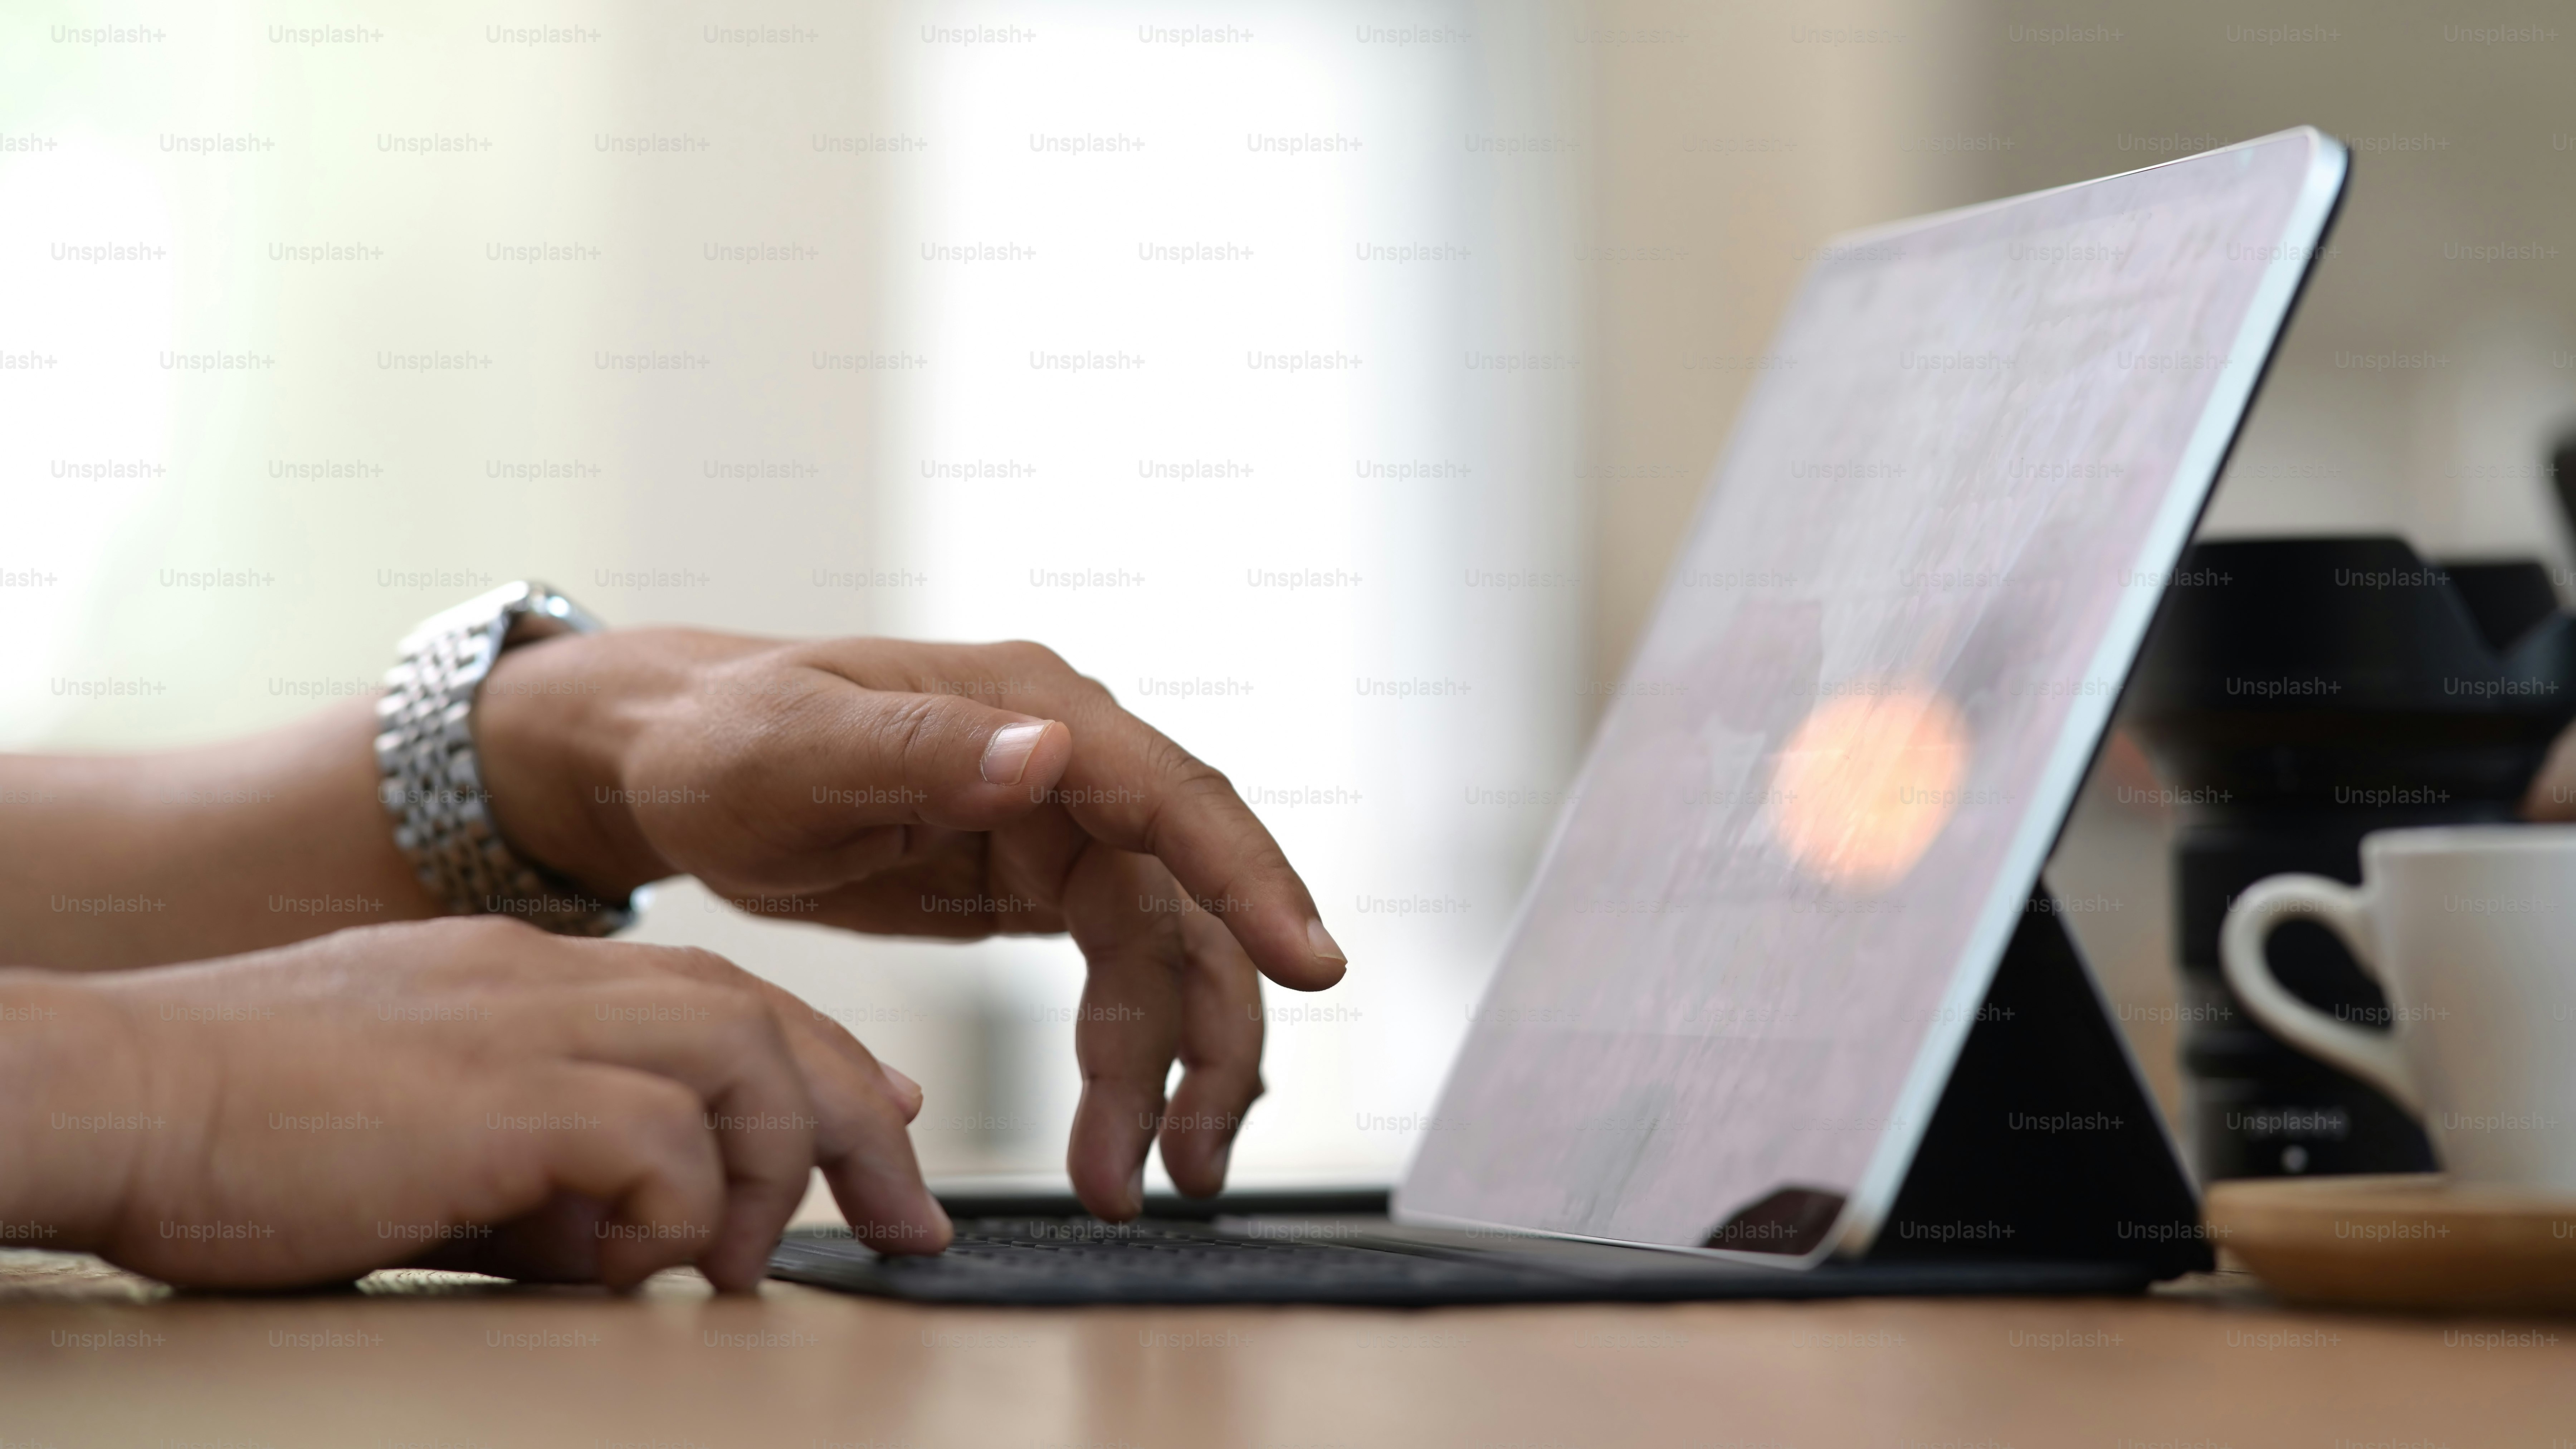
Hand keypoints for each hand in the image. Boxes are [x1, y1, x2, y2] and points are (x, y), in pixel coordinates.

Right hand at [0, 917, 945, 1290]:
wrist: (122, 1093)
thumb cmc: (249, 1132)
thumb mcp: (428, 1142)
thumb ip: (538, 1170)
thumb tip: (627, 1243)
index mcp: (525, 972)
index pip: (722, 994)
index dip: (823, 1059)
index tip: (891, 1124)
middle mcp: (542, 976)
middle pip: (763, 1019)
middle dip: (861, 1118)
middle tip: (910, 1216)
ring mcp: (523, 1022)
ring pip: (741, 1056)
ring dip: (774, 1164)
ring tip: (743, 1260)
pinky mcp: (499, 1094)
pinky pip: (660, 1139)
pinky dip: (675, 1205)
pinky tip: (627, 1262)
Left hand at [475, 631, 1346, 1217]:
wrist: (673, 766)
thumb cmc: (719, 741)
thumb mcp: (788, 747)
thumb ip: (914, 750)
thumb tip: (1044, 753)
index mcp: (1031, 708)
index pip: (1170, 797)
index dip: (1249, 879)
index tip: (1312, 965)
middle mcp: (1072, 766)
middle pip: (1187, 904)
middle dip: (1202, 1033)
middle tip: (1189, 1159)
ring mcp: (1064, 829)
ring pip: (1166, 956)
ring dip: (1169, 1070)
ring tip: (1136, 1182)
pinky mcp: (1041, 887)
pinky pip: (1126, 977)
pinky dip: (1135, 1059)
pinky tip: (1130, 1130)